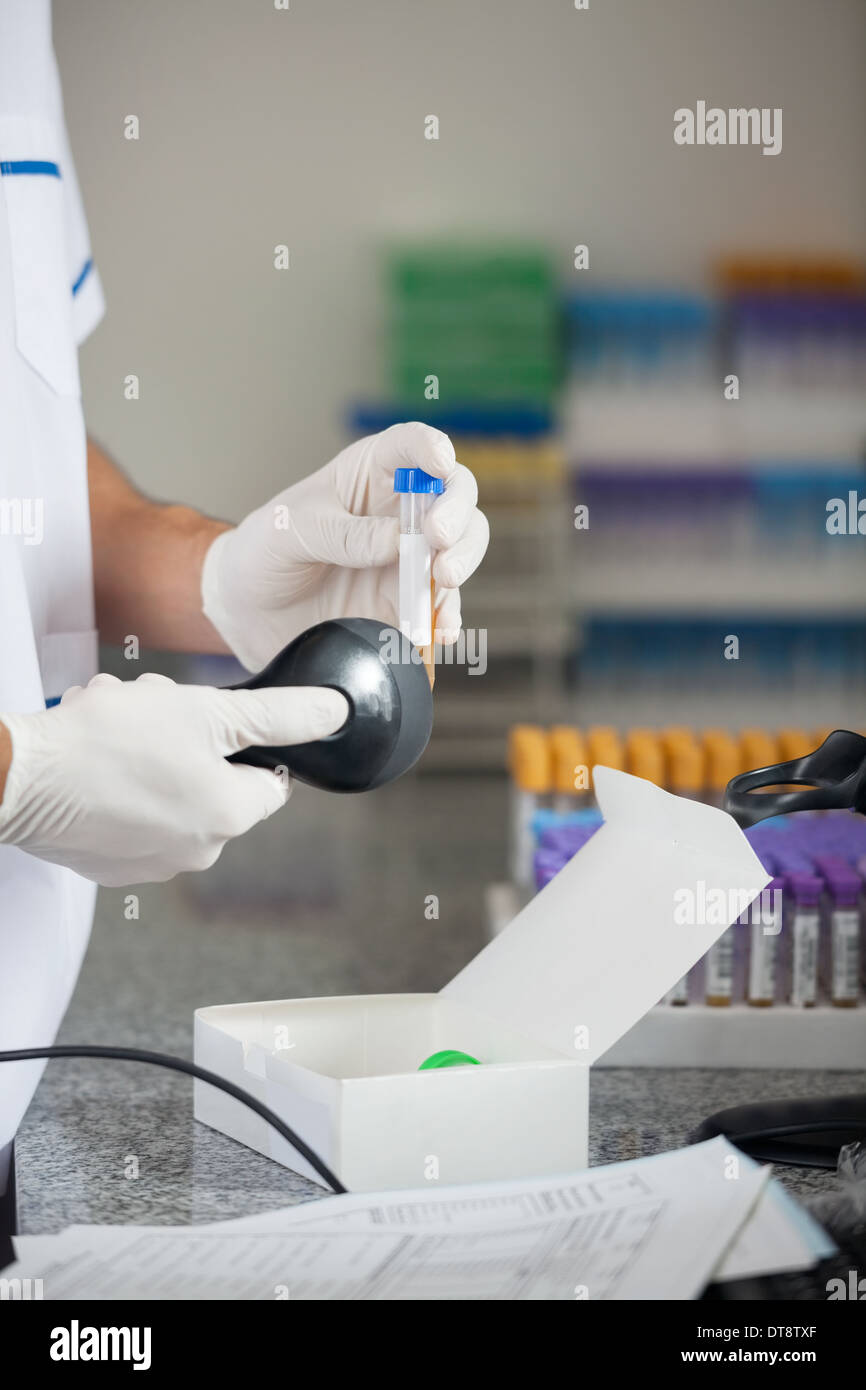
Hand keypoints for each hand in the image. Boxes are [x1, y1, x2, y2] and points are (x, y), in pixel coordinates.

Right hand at [0, 674, 347, 885]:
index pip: (270, 781)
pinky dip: (118, 785)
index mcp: (230, 817)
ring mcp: (149, 864)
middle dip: (191, 740)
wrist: (20, 778)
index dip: (249, 742)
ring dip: (152, 755)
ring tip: (114, 727)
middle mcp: (197, 852)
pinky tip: (92, 758)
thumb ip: (278, 715)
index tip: (217, 720)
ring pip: (171, 793)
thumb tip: (336, 712)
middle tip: (156, 711)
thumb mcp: (206, 710)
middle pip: (216, 783)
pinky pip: (131, 814)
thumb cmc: (109, 741)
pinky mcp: (107, 864)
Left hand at [201, 422, 489, 671]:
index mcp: (369, 474)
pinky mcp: (408, 601)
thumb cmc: (263, 553)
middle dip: (457, 514)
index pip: (411, 446)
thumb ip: (343, 534)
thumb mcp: (290, 533)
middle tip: (439, 540)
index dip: (432, 448)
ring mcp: (409, 557)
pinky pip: (442, 605)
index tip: (441, 465)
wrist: (250, 613)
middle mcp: (399, 510)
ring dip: (464, 559)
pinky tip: (439, 629)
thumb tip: (401, 541)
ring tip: (442, 580)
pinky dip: (448, 616)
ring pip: (462, 545)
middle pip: (454, 494)